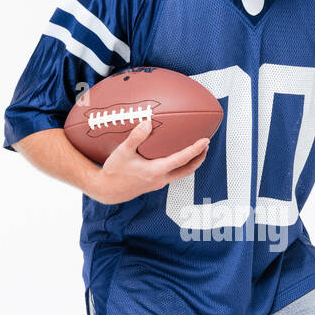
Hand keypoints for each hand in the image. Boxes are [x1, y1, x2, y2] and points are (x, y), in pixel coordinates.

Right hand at [89, 120, 209, 203]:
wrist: (107, 191)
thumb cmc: (114, 171)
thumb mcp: (122, 152)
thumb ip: (136, 137)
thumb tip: (148, 123)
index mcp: (155, 171)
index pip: (181, 160)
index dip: (195, 150)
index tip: (205, 140)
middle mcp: (161, 178)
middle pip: (188, 170)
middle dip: (200, 158)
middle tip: (206, 144)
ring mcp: (159, 183)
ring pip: (181, 173)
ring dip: (191, 163)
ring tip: (197, 150)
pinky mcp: (155, 184)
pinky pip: (173, 174)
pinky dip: (180, 165)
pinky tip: (176, 157)